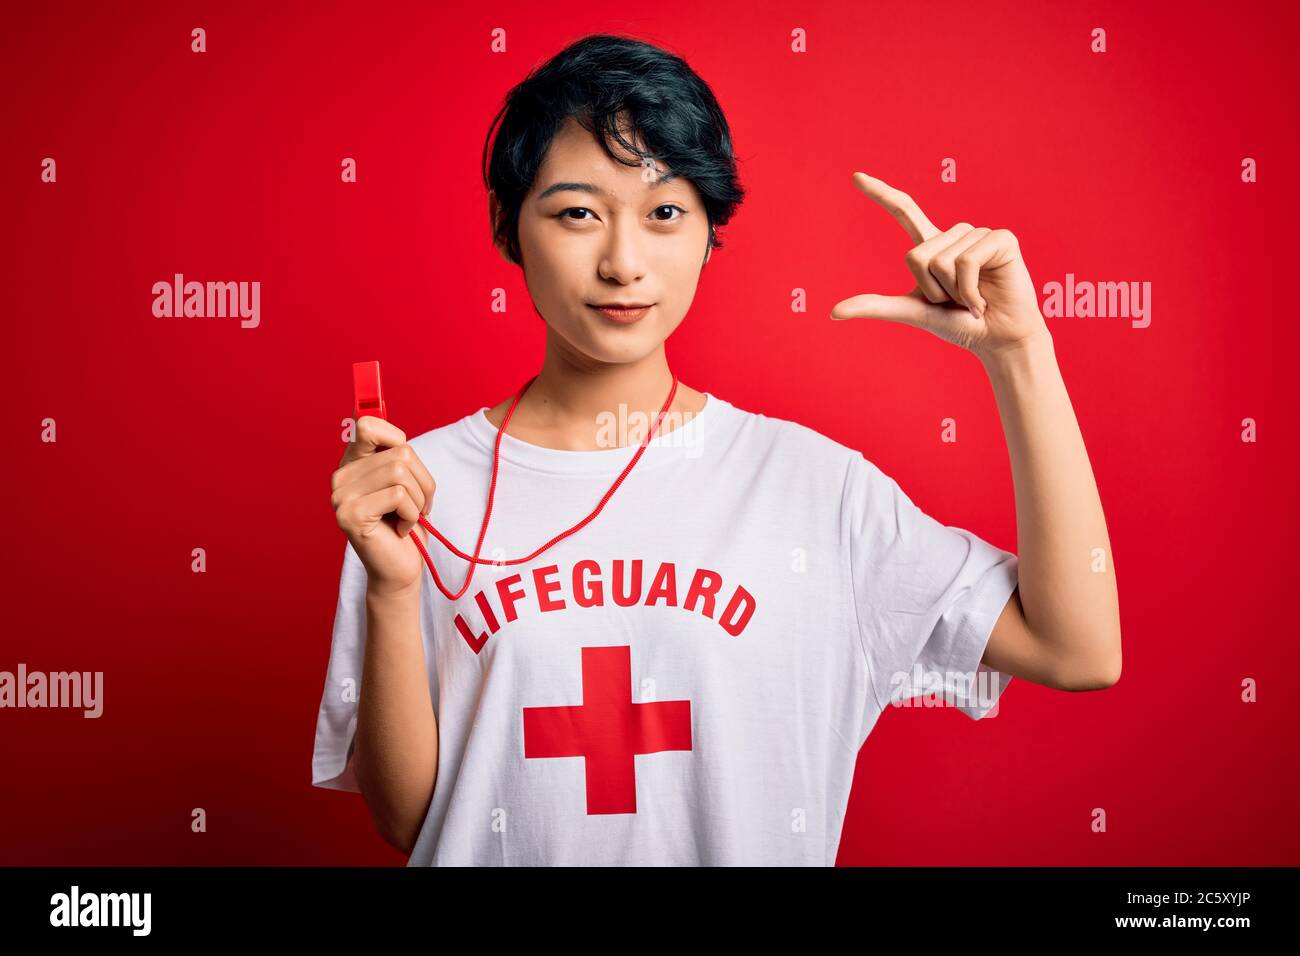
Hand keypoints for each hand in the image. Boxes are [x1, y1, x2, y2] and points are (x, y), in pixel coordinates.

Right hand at [331, 416, 436, 595]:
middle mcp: (340, 477)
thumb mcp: (406, 483)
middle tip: (419, 505)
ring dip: (419, 499)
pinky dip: (412, 514)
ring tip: (410, 517)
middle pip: (400, 452)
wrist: (399, 570)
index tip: (408, 466)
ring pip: (401, 472)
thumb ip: (397, 456)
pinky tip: (402, 528)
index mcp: (352, 464)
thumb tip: (399, 437)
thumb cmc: (405, 525)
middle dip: (424, 481)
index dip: (396, 438)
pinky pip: (399, 495)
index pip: (367, 424)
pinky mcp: (351, 514)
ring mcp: (341, 496)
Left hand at [830, 172, 1049, 360]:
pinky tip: (983, 299)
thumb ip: (876, 306)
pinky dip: (969, 290)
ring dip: (953, 292)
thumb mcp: (913, 311)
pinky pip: (966, 261)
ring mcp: (979, 234)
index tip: (855, 176)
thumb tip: (833, 312)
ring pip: (942, 260)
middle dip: (931, 288)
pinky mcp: (1001, 239)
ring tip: (972, 299)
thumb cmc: (958, 324)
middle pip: (917, 255)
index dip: (880, 194)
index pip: (904, 211)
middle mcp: (954, 234)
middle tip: (954, 301)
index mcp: (932, 246)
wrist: (995, 339)